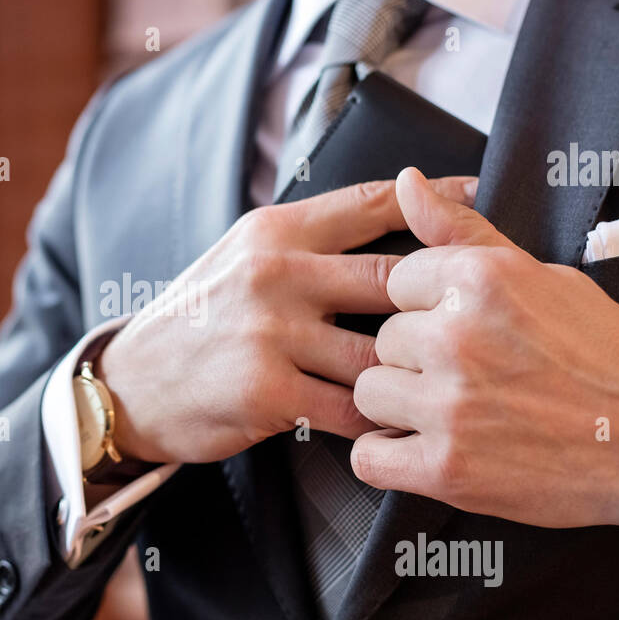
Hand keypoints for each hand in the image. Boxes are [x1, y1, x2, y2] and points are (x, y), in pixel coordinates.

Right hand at [98, 176, 477, 463]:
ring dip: (413, 372)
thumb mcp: (244, 255)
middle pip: (392, 278)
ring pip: (377, 352)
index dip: (434, 200)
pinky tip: (397, 422)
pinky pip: (349, 408)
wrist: (135, 381)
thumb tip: (394, 204)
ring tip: (445, 382)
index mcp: (276, 231)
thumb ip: (310, 236)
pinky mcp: (267, 390)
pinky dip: (380, 419)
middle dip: (442, 300)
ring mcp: (270, 332)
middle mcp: (275, 273)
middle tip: (483, 318)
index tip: (482, 197)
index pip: (371, 204)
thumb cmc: (203, 316)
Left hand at [350, 168, 618, 530]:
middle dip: (416, 358)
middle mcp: (457, 338)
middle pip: (383, 342)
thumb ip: (463, 231)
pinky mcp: (447, 469)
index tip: (464, 328)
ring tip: (453, 412)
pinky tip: (426, 450)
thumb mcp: (541, 274)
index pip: (396, 283)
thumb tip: (407, 180)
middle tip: (469, 375)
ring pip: (369, 395)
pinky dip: (389, 458)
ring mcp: (449, 407)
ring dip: (401, 406)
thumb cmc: (604, 355)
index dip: (425, 309)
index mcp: (479, 279)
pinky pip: (369, 457)